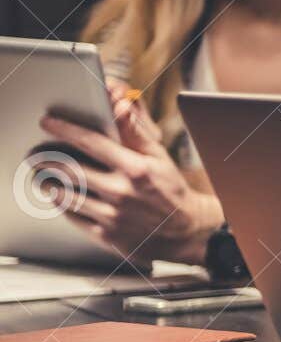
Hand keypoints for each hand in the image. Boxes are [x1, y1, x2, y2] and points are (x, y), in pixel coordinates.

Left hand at [38, 96, 223, 266]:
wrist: (185, 232)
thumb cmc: (169, 189)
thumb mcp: (159, 156)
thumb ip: (135, 132)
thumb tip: (120, 106)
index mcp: (137, 168)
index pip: (92, 142)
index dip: (65, 130)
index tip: (48, 122)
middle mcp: (122, 192)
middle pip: (69, 170)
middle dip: (45, 158)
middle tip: (35, 153)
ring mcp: (113, 216)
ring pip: (64, 195)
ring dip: (47, 182)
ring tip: (41, 174)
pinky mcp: (106, 235)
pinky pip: (72, 217)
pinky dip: (61, 204)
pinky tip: (60, 195)